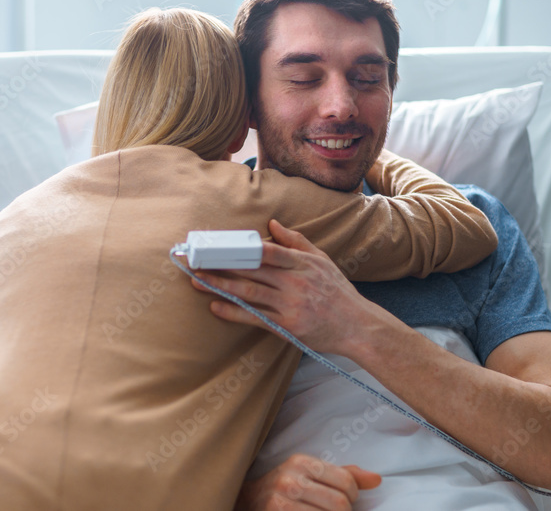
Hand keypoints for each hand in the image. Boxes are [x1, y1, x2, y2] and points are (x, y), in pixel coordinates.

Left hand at [191, 220, 377, 355]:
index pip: (265, 250)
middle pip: (251, 270)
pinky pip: (256, 318)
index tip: (214, 242)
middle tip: (194, 260)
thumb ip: (296, 241)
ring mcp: (290, 304)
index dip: (237, 245)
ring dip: (220, 286)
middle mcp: (294, 282)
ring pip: (249, 292)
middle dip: (220, 264)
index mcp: (301, 262)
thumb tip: (271, 224)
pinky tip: (215, 307)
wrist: (357, 326)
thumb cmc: (338, 292)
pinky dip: (234, 312)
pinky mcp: (288, 326)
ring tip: (196, 281)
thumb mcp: (322, 260)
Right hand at [235, 454, 380, 510]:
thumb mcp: (309, 474)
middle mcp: (290, 480)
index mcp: (301, 463)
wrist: (246, 501)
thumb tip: (376, 479)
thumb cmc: (284, 489)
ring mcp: (281, 503)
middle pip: (340, 504)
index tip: (346, 501)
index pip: (346, 481)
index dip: (353, 495)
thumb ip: (343, 474)